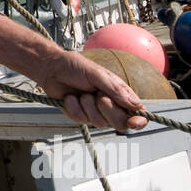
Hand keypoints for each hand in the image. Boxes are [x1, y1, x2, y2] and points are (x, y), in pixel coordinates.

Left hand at [33, 52, 147, 131]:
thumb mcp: (98, 75)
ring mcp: (94, 112)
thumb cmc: (76, 67)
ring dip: (88, 106)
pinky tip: (69, 97)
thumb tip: (136, 106)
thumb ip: (116, 91)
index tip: (134, 122)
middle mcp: (110, 105)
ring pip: (99, 123)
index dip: (139, 121)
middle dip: (109, 110)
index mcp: (119, 94)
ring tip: (81, 93)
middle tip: (99, 96)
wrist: (52, 69)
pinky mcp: (79, 116)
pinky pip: (81, 119)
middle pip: (120, 123)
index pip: (136, 113)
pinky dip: (74, 107)